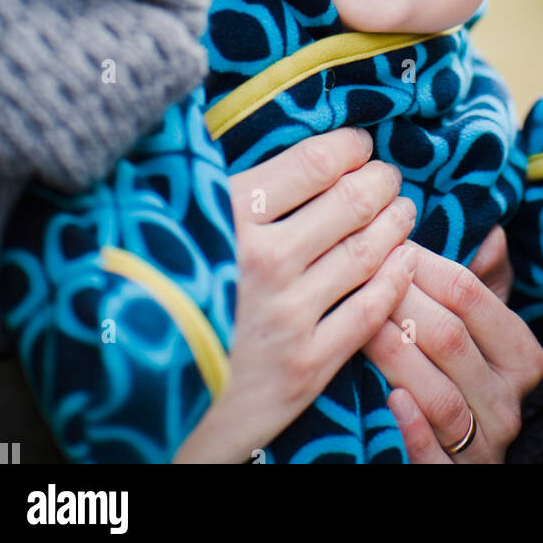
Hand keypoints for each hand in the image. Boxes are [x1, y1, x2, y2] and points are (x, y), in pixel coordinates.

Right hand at [173, 127, 417, 462]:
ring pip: (366, 253)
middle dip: (378, 181)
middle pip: (349, 203)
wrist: (137, 398)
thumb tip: (255, 144)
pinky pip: (369, 311)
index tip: (359, 143)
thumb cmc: (153, 298)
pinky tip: (405, 259)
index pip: (312, 164)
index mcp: (227, 217)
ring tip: (402, 207)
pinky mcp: (305, 365)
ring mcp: (288, 315)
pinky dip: (395, 278)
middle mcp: (262, 262)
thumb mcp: (175, 228)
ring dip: (394, 223)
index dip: (348, 147)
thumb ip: (222, 187)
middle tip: (388, 173)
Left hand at [362, 238, 542, 463]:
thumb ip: (483, 277)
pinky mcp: (452, 479)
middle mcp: (508, 402)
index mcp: (521, 354)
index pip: (470, 295)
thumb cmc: (460, 370)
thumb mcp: (480, 325)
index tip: (386, 242)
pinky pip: (434, 456)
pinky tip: (389, 400)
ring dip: (395, 356)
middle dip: (400, 301)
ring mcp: (483, 446)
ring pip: (440, 395)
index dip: (424, 263)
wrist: (456, 457)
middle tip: (358, 275)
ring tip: (359, 325)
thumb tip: (488, 231)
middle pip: (450, 339)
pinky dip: (413, 428)